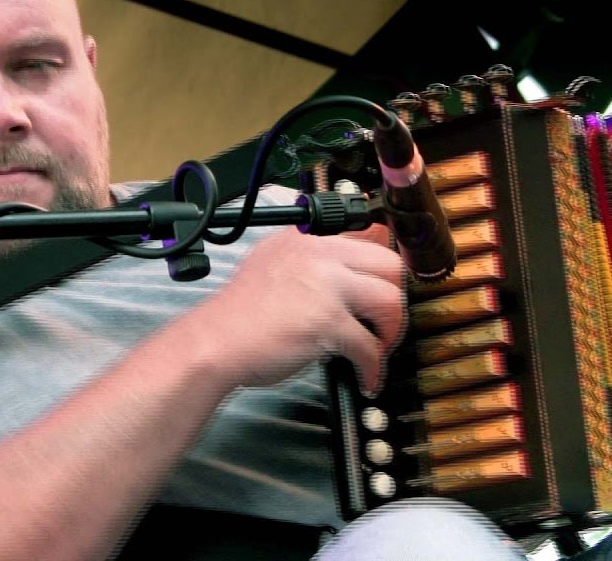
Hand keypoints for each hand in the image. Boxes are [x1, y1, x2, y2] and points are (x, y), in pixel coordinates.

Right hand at [214, 223, 404, 393]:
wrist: (215, 342)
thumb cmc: (241, 313)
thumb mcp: (273, 262)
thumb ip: (309, 258)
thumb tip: (346, 268)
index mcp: (308, 238)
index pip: (371, 233)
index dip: (386, 263)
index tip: (389, 283)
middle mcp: (320, 256)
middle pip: (390, 265)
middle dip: (395, 297)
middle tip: (385, 320)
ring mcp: (325, 287)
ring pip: (389, 301)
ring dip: (390, 331)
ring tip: (378, 347)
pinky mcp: (326, 323)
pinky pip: (368, 346)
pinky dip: (372, 367)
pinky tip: (365, 377)